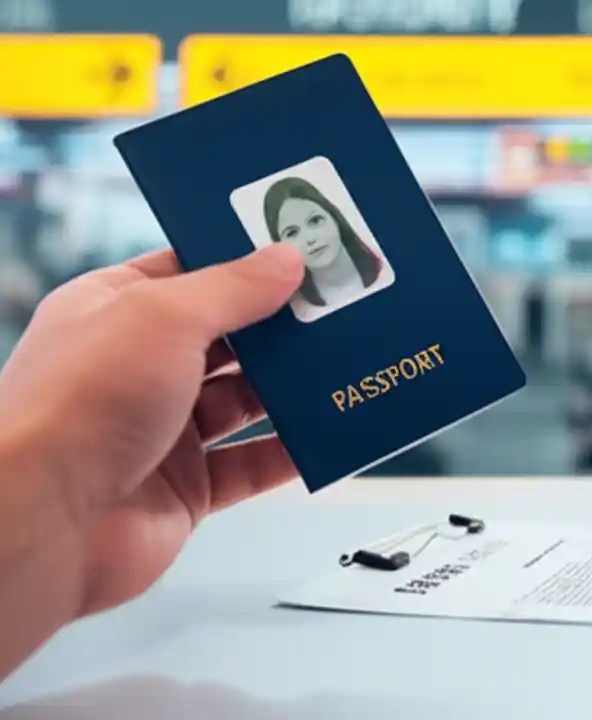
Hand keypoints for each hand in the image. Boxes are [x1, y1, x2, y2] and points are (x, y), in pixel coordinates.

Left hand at [0, 244, 303, 617]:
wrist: (44, 525)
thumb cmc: (75, 409)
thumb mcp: (163, 319)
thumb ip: (233, 289)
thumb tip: (284, 260)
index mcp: (114, 310)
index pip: (189, 270)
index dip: (245, 258)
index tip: (301, 247)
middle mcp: (136, 367)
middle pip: (228, 336)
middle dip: (282, 325)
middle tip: (340, 306)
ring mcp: (163, 430)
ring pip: (246, 400)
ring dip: (292, 388)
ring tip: (344, 364)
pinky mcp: (186, 488)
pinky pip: (252, 464)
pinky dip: (290, 452)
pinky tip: (324, 435)